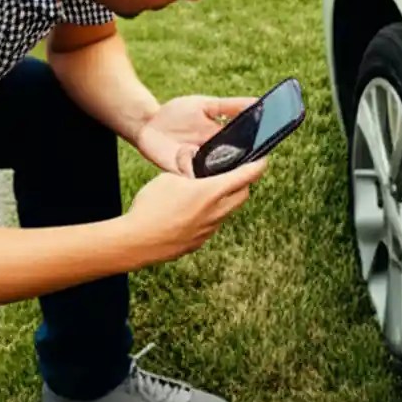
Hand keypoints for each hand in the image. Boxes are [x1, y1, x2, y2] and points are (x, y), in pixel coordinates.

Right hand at [126, 158, 267, 262]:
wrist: (136, 242)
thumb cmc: (151, 207)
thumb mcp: (169, 177)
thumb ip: (187, 171)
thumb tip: (193, 168)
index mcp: (210, 193)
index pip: (245, 176)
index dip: (258, 166)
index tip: (264, 160)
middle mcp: (215, 213)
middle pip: (243, 196)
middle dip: (243, 184)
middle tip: (235, 175)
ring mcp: (208, 230)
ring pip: (227, 212)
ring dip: (225, 201)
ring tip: (207, 192)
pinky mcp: (198, 242)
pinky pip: (212, 225)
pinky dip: (209, 215)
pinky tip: (191, 211)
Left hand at [134, 95, 256, 174]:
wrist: (147, 122)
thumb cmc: (177, 112)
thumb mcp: (206, 105)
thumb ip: (230, 106)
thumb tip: (258, 102)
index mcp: (223, 143)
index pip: (244, 154)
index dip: (255, 156)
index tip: (264, 154)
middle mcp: (213, 159)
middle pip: (232, 170)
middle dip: (238, 169)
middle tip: (243, 160)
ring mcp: (198, 169)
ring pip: (215, 179)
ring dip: (218, 174)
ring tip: (218, 160)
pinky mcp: (181, 176)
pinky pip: (194, 182)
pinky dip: (196, 178)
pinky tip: (195, 162)